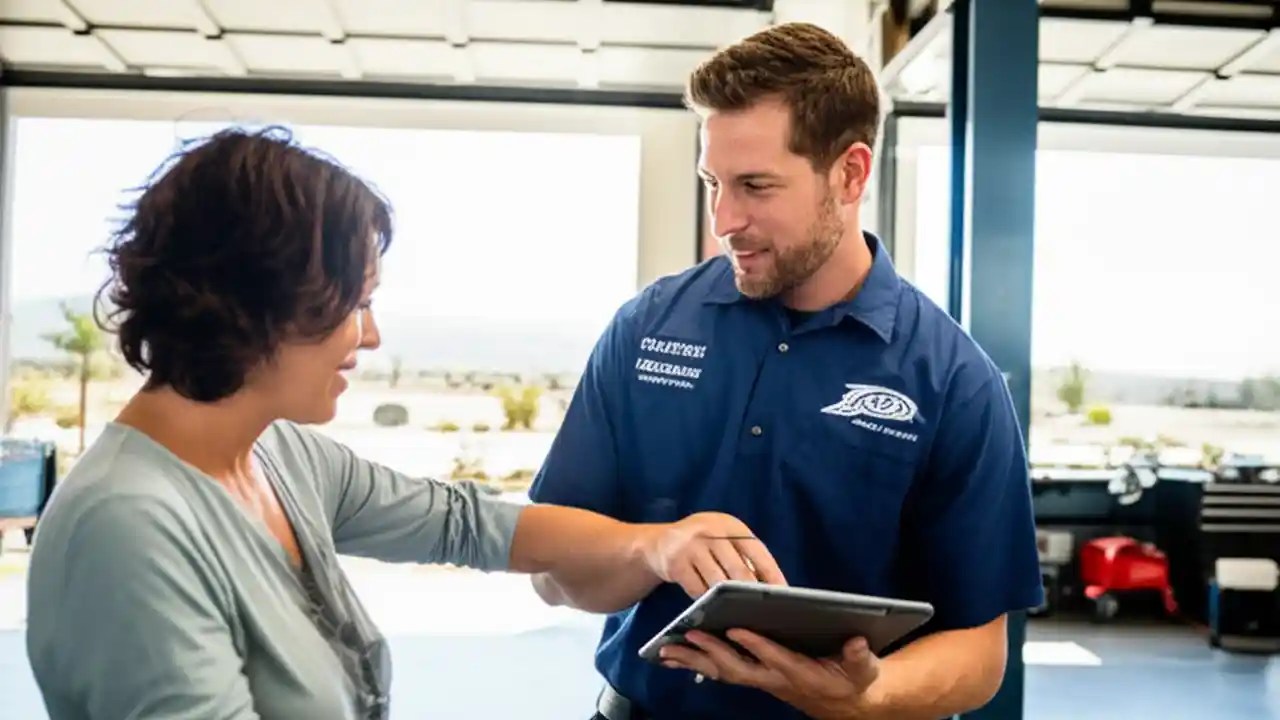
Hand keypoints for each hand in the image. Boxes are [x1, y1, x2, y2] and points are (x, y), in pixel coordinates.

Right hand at [640, 512, 786, 597]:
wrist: (659, 542)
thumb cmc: (703, 544)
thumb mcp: (722, 539)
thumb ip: (743, 555)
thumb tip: (771, 586)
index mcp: (729, 524)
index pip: (758, 551)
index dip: (772, 574)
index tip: (784, 594)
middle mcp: (711, 531)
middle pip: (739, 570)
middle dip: (752, 594)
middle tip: (763, 611)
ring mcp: (691, 546)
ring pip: (717, 583)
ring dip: (728, 600)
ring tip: (740, 613)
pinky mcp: (675, 564)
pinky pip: (697, 590)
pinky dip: (706, 601)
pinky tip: (712, 607)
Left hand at [659, 630, 879, 719]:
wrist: (843, 700)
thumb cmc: (852, 678)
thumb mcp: (862, 668)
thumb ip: (859, 657)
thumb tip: (858, 642)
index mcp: (800, 672)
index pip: (775, 658)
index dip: (756, 645)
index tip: (736, 629)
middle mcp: (774, 678)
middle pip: (738, 669)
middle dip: (712, 653)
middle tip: (689, 636)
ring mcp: (761, 678)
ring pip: (722, 672)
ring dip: (694, 661)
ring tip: (666, 649)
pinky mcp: (753, 675)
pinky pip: (720, 671)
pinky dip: (696, 663)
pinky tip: (675, 654)